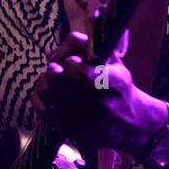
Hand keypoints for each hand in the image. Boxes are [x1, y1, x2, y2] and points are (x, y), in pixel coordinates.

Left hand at [30, 28, 164, 155]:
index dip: (70, 62)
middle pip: (60, 82)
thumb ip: (90, 42)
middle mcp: (101, 104)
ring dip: (43, 81)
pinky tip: (44, 93)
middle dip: (53, 69)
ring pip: (49, 95)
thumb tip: (63, 36)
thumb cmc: (118, 85)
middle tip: (54, 66)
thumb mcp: (113, 59)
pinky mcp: (73, 132)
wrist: (131, 124)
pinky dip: (38, 97)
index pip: (83, 72)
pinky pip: (43, 110)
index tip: (71, 61)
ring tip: (50, 78)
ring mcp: (85, 121)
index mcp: (116, 81)